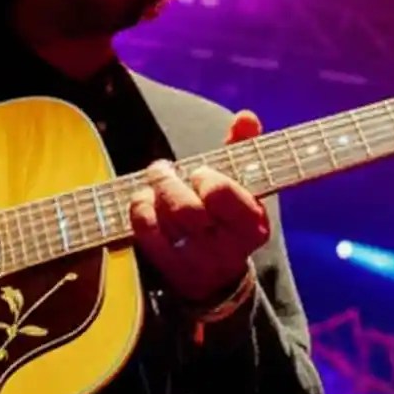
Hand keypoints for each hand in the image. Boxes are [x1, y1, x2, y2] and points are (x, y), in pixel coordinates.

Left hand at [129, 110, 269, 304]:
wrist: (218, 277)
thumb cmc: (227, 216)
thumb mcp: (242, 187)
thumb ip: (243, 150)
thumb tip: (246, 116)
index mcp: (253, 226)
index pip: (219, 194)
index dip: (204, 177)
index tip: (201, 172)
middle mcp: (228, 250)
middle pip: (187, 210)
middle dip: (169, 182)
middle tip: (163, 168)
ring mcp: (197, 263)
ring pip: (165, 218)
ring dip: (154, 192)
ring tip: (155, 181)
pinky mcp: (170, 269)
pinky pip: (145, 230)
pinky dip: (140, 208)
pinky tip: (145, 201)